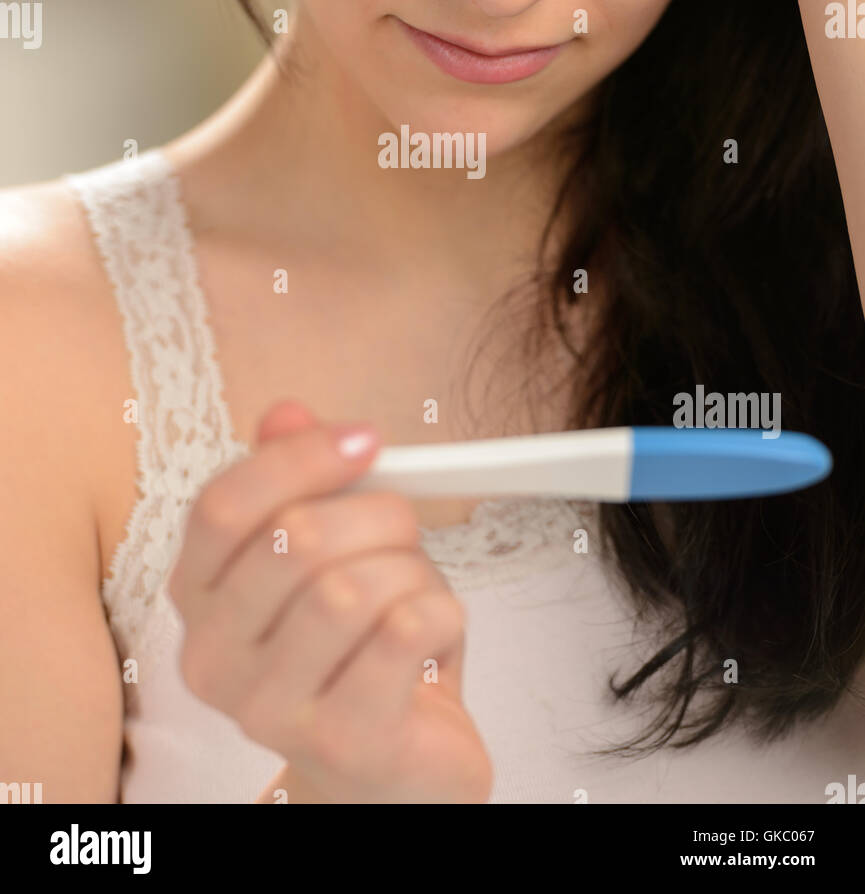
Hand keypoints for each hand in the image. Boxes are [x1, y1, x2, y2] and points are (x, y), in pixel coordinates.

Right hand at [167, 400, 492, 803]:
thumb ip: (298, 480)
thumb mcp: (328, 551)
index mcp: (197, 596)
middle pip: (295, 539)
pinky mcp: (341, 743)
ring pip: (352, 588)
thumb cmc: (359, 648)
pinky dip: (441, 612)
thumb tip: (285, 412)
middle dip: (378, 517)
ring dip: (411, 573)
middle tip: (404, 536)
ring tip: (413, 599)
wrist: (394, 769)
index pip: (224, 505)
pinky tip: (432, 635)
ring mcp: (270, 710)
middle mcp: (214, 659)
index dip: (301, 457)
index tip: (365, 439)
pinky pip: (404, 631)